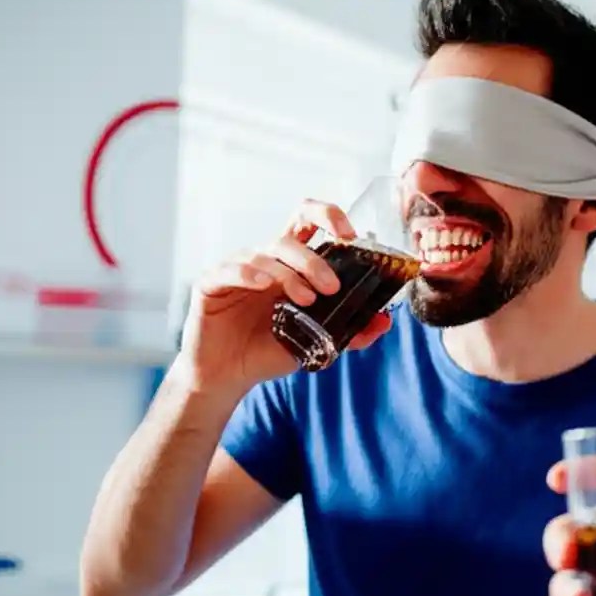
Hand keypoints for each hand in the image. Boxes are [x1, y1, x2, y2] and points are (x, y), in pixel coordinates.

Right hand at [175, 200, 394, 395]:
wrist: (227, 378)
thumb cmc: (266, 352)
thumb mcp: (314, 343)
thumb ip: (349, 332)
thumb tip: (384, 322)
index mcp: (290, 265)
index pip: (308, 222)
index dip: (329, 217)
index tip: (351, 236)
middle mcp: (265, 260)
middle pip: (290, 232)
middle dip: (314, 257)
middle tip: (332, 287)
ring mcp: (237, 269)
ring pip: (266, 253)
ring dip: (291, 274)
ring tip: (306, 300)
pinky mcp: (211, 283)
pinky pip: (231, 268)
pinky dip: (250, 273)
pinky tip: (265, 286)